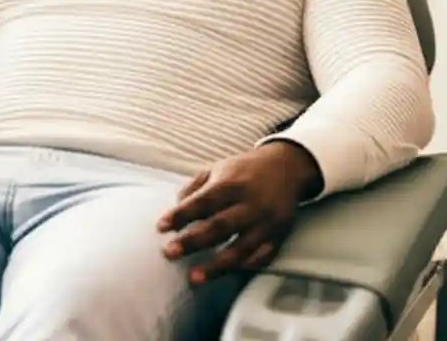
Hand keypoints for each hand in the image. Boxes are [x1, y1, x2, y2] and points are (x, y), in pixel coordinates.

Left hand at [157, 141, 322, 284]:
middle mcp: (250, 204)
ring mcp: (267, 222)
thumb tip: (175, 213)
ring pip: (241, 248)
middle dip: (193, 242)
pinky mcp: (280, 236)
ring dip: (216, 266)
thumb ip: (193, 189)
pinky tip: (226, 273)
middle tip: (168, 253)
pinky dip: (244, 267)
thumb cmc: (242, 171)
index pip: (202, 202)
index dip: (180, 215)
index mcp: (231, 184)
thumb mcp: (215, 170)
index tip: (160, 228)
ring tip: (194, 277)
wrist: (286, 167)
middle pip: (220, 226)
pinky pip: (262, 257)